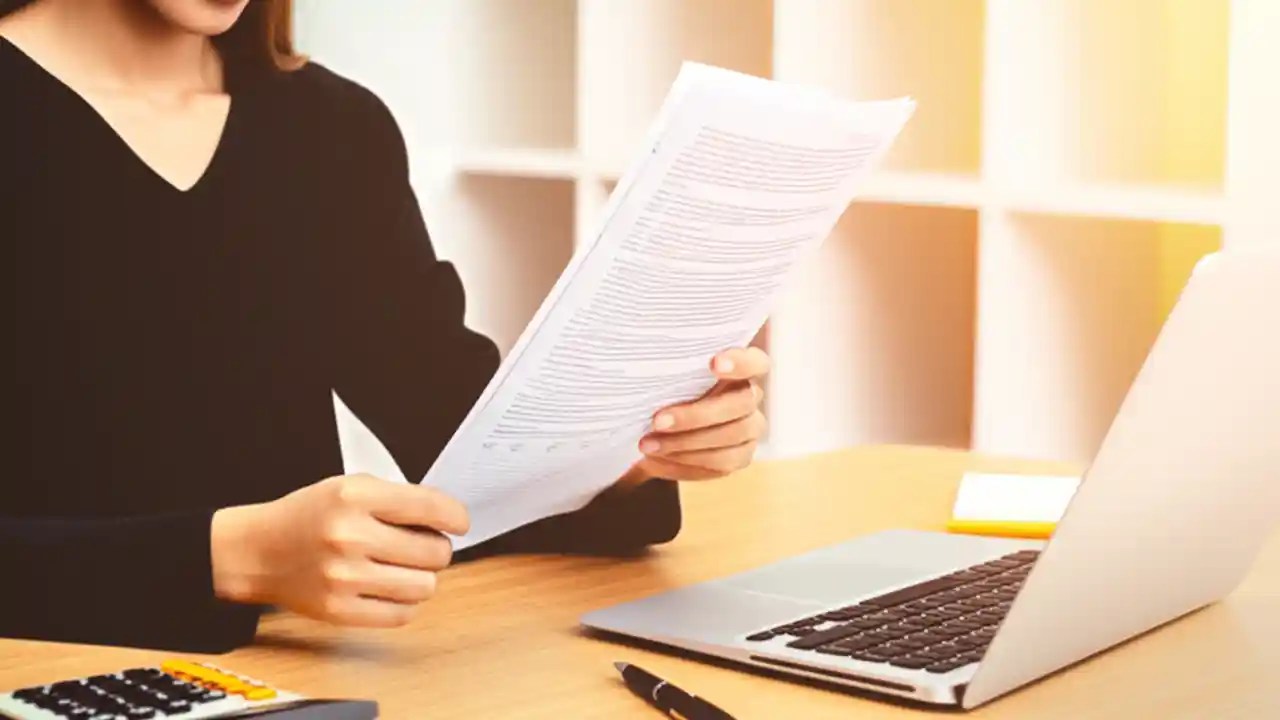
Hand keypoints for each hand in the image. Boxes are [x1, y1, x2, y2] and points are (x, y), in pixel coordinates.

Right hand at [210, 474, 468, 627]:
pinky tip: (390, 589)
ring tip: (404, 568)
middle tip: (421, 545)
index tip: (459, 522)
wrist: (256, 551)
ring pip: (424, 586)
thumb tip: (447, 519)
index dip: (455, 517)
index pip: (430, 507)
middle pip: (434, 552)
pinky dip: (404, 603)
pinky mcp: (338, 610)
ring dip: (422, 577)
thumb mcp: (349, 487)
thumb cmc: (308, 516)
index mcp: (354, 496)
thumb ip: (396, 498)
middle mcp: (349, 536)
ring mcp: (344, 577)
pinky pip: (401, 614)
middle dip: (435, 548)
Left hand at [631, 347, 769, 480]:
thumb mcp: (664, 378)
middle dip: (696, 415)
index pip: (756, 361)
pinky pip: (720, 463)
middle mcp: (750, 397)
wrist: (654, 427)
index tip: (713, 364)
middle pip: (741, 404)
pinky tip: (659, 458)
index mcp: (740, 368)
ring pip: (731, 437)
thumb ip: (670, 372)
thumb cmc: (663, 391)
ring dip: (685, 443)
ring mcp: (750, 429)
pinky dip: (686, 461)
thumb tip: (649, 367)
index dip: (741, 363)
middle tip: (658, 421)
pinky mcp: (740, 456)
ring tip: (649, 444)